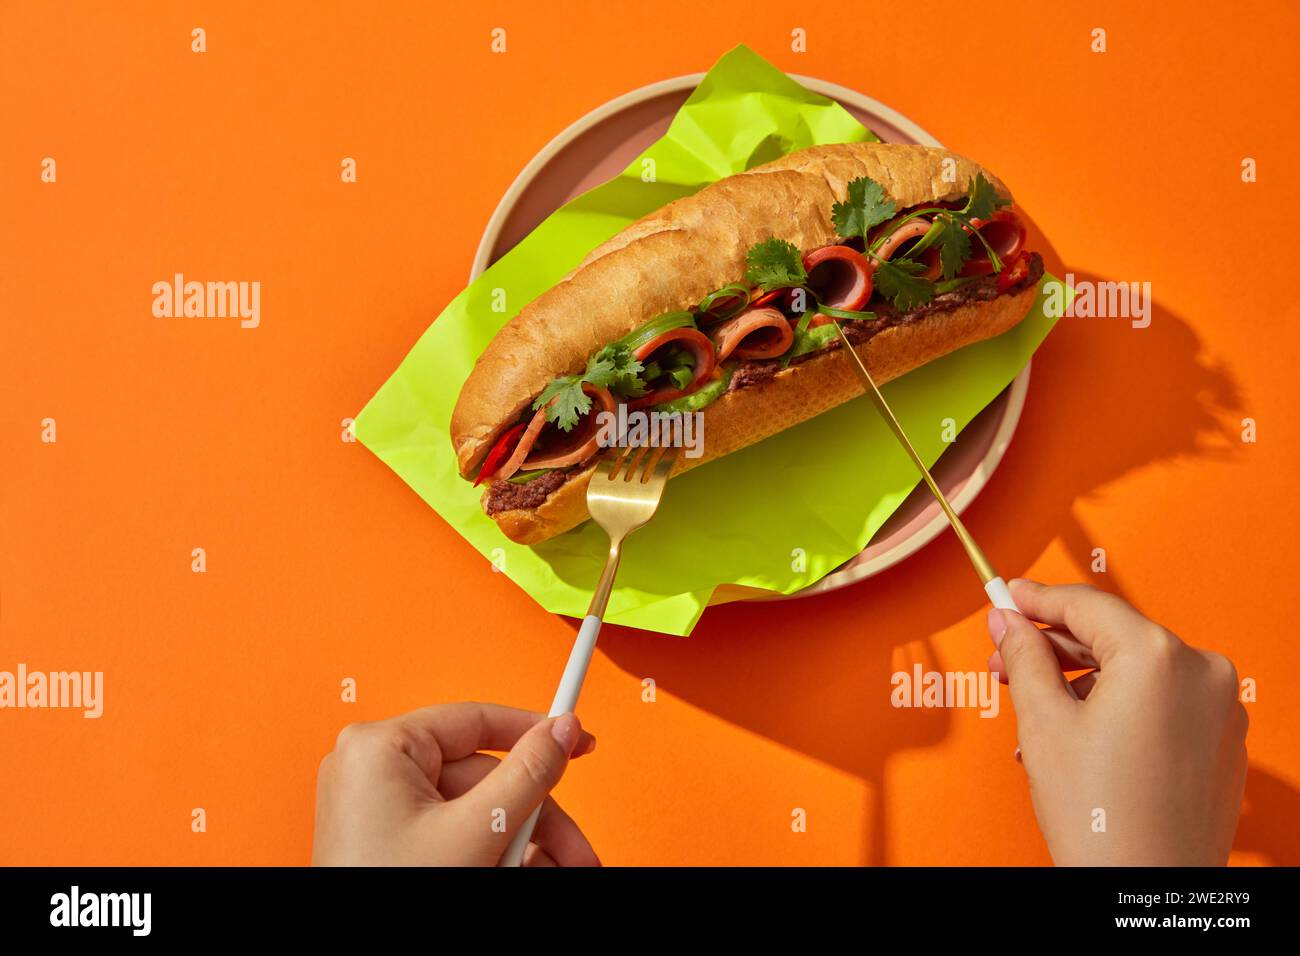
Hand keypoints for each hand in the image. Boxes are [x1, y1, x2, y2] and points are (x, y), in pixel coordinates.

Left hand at [312, 702, 598, 865]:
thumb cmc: (387, 889)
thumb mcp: (474, 831)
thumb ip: (526, 776)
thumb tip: (559, 732)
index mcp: (380, 748)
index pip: (477, 721)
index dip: (535, 732)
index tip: (576, 741)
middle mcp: (375, 770)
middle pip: (486, 778)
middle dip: (537, 819)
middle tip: (576, 850)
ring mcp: (380, 807)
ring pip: (475, 811)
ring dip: (519, 842)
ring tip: (552, 868)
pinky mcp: (390, 838)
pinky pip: (454, 832)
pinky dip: (489, 852)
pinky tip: (517, 871)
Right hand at [987, 580, 1246, 865]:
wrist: (1145, 894)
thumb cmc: (1103, 822)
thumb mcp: (1043, 724)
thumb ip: (1024, 657)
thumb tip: (1009, 622)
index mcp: (1159, 658)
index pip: (1086, 606)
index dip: (1036, 599)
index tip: (1008, 596)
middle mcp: (1201, 674)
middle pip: (1113, 637)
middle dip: (1053, 648)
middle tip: (1005, 657)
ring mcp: (1219, 710)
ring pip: (1135, 673)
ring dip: (1081, 683)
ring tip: (1036, 715)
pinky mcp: (1222, 742)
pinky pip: (1160, 704)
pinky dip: (1117, 708)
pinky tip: (1076, 735)